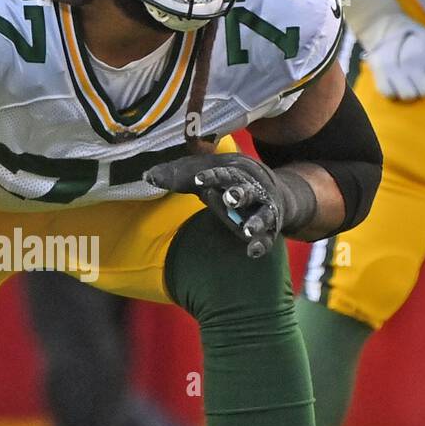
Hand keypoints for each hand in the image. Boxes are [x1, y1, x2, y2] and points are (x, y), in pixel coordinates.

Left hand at [145, 152, 313, 258]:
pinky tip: (253, 252)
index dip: (210, 177)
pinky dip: (261, 244)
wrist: (277, 193)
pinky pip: (267, 238)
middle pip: (245, 191)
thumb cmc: (230, 182)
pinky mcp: (270, 230)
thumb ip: (179, 176)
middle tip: (230, 198)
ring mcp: (262, 210)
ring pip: (261, 215)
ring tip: (246, 231)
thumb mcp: (207, 175)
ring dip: (254, 222)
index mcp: (233, 174)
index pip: (222, 173)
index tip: (199, 181)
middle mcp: (250, 191)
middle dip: (238, 194)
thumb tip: (147, 176)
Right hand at [362, 13, 424, 100]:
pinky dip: (394, 92)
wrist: (388, 29)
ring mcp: (393, 70)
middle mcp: (410, 63)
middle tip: (423, 79)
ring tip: (410, 82)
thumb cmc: (420, 40)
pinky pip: (390, 95)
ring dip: (412, 92)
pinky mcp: (379, 75)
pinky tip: (397, 84)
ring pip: (409, 96)